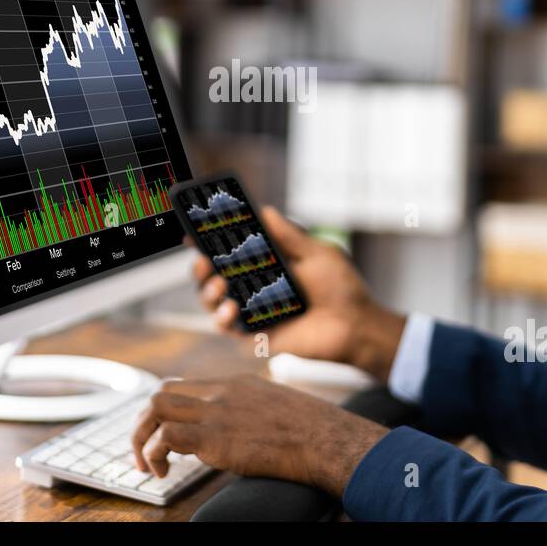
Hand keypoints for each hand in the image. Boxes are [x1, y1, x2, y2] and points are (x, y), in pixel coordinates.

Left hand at [131, 375, 388, 496]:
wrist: (326, 439)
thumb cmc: (311, 431)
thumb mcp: (276, 407)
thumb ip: (250, 412)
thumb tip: (239, 432)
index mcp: (235, 384)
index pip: (183, 385)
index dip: (166, 412)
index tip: (164, 436)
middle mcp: (220, 391)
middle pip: (161, 392)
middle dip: (144, 424)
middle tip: (147, 454)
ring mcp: (216, 411)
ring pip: (155, 407)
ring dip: (142, 438)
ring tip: (150, 466)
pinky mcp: (216, 437)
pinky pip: (166, 438)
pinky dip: (155, 454)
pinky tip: (165, 473)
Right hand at [188, 206, 406, 379]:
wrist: (356, 324)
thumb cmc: (341, 287)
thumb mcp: (316, 253)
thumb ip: (288, 235)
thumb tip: (264, 210)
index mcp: (265, 262)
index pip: (228, 250)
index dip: (206, 242)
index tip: (191, 233)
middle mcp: (253, 285)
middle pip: (211, 275)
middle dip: (200, 266)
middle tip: (202, 261)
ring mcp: (252, 311)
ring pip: (212, 300)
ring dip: (208, 290)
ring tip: (221, 284)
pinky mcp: (255, 335)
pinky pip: (227, 327)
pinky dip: (222, 317)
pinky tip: (231, 309)